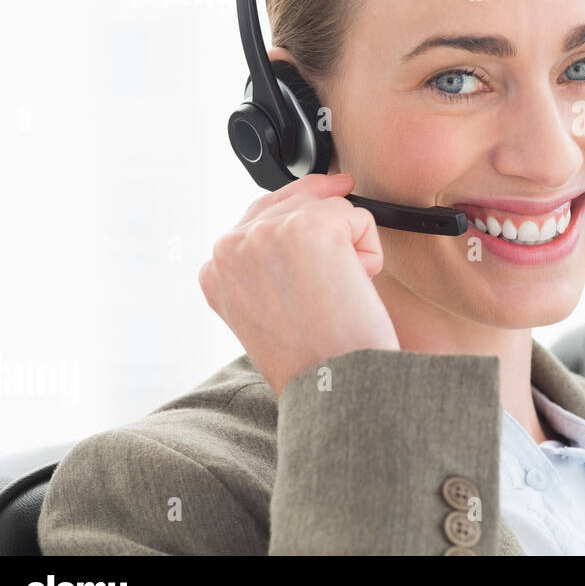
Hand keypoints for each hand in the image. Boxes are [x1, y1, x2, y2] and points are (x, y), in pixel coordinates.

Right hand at [198, 172, 399, 397]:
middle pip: (296, 199)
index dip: (300, 226)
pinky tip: (353, 289)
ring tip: (338, 295)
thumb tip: (308, 210)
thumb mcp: (266, 309)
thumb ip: (265, 265)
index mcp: (214, 270)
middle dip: (329, 228)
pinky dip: (370, 253)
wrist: (333, 386)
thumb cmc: (312, 359)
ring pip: (331, 208)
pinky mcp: (309, 227)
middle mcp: (230, 247)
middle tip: (339, 274)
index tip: (318, 249)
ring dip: (349, 247)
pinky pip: (359, 217)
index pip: (260, 216)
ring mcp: (266, 232)